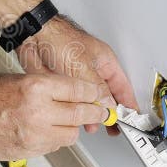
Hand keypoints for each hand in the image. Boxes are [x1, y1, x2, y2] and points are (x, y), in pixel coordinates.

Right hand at [0, 73, 111, 159]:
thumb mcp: (16, 79)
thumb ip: (44, 86)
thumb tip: (68, 91)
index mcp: (35, 87)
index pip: (78, 89)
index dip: (92, 92)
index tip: (97, 94)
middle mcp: (38, 111)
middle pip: (81, 113)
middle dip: (94, 112)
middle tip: (100, 111)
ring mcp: (35, 134)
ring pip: (71, 134)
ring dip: (73, 127)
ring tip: (66, 121)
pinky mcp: (31, 151)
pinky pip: (55, 146)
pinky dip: (55, 139)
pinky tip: (46, 130)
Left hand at [16, 16, 137, 134]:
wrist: (33, 38)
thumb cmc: (60, 40)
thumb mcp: (84, 68)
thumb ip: (98, 91)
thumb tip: (110, 107)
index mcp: (105, 63)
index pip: (122, 87)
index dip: (128, 104)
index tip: (132, 119)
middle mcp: (93, 71)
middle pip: (106, 97)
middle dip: (108, 112)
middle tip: (112, 128)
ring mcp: (77, 78)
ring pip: (88, 101)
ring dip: (90, 113)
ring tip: (92, 125)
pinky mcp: (62, 83)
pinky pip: (73, 101)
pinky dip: (75, 110)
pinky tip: (75, 119)